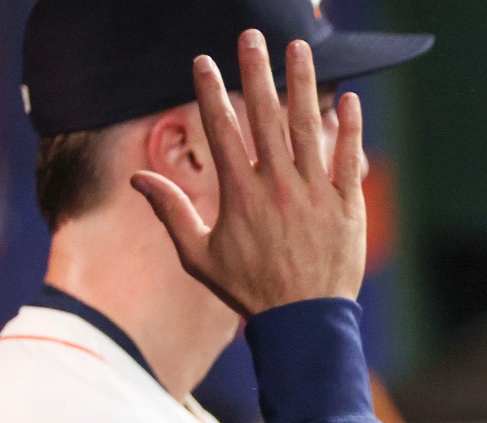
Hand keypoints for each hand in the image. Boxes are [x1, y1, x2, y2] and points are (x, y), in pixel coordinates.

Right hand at [132, 30, 367, 317]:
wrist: (304, 321)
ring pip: (309, 127)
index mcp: (240, 193)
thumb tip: (136, 179)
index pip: (221, 129)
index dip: (210, 91)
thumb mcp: (199, 255)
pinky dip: (350, 128)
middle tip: (252, 37)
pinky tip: (351, 98)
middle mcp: (278, 185)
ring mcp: (315, 192)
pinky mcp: (347, 204)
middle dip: (256, 72)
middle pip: (265, 115)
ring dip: (304, 84)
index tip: (202, 60)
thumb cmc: (250, 290)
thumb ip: (171, 212)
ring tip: (300, 49)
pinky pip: (349, 158)